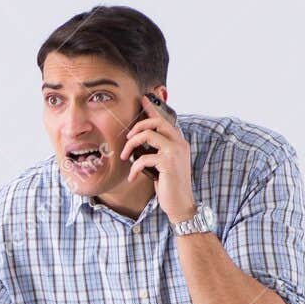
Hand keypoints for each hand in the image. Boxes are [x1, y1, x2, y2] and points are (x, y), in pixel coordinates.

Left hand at [121, 90, 196, 220]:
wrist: (180, 204)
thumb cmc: (169, 185)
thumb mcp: (163, 164)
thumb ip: (157, 151)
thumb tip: (139, 143)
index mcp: (179, 142)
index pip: (165, 120)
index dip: (153, 109)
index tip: (142, 99)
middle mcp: (179, 144)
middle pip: (156, 123)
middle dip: (137, 127)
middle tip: (127, 140)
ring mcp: (175, 153)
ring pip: (148, 136)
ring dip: (131, 146)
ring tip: (124, 157)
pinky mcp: (168, 164)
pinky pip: (144, 158)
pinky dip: (134, 168)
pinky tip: (131, 177)